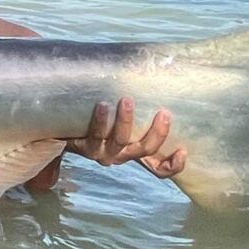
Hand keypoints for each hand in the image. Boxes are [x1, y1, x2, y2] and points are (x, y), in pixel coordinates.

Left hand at [65, 98, 187, 177]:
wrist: (64, 128)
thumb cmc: (100, 120)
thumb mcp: (123, 119)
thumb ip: (139, 110)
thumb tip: (160, 80)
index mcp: (134, 152)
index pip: (159, 169)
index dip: (174, 165)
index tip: (184, 150)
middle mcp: (121, 156)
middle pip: (145, 151)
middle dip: (157, 134)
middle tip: (164, 113)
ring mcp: (102, 153)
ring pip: (121, 142)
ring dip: (126, 122)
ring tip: (127, 101)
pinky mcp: (84, 147)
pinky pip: (95, 136)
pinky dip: (101, 120)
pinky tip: (102, 105)